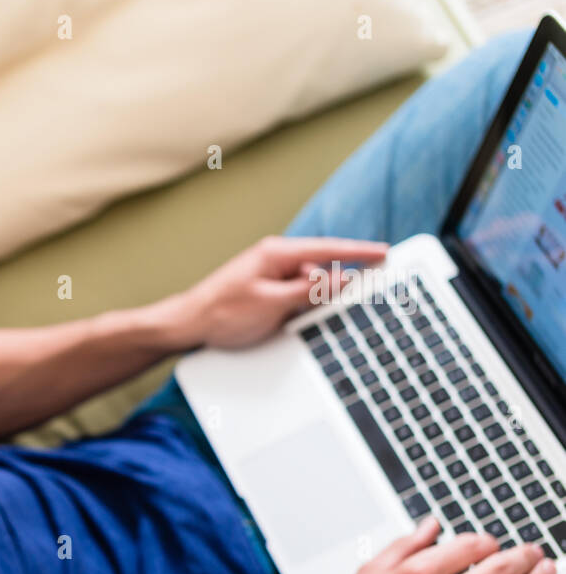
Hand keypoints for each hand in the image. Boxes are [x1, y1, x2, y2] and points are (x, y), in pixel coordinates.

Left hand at [173, 235, 389, 349]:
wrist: (188, 324)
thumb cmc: (222, 312)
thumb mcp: (272, 303)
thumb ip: (308, 290)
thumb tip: (340, 279)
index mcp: (277, 254)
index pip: (328, 249)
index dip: (359, 252)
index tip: (385, 252)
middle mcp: (274, 260)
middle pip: (319, 269)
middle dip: (330, 287)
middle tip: (330, 303)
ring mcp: (269, 275)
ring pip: (307, 286)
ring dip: (310, 301)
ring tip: (289, 318)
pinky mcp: (265, 291)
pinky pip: (293, 295)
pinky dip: (299, 306)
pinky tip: (290, 320)